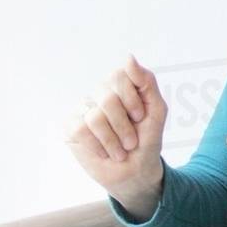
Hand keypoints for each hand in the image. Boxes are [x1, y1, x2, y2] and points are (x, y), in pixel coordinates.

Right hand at [63, 54, 166, 203]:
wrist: (136, 169)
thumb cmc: (147, 137)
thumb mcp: (156, 109)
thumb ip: (146, 81)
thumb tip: (128, 57)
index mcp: (121, 86)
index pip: (119, 75)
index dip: (131, 98)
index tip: (140, 116)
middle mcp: (100, 94)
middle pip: (108, 98)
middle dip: (124, 125)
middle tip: (132, 140)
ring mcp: (84, 110)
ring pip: (95, 117)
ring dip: (113, 140)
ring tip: (121, 150)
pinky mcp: (70, 128)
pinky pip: (80, 130)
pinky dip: (98, 145)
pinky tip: (105, 152)